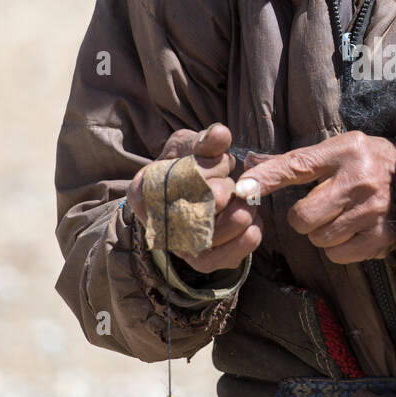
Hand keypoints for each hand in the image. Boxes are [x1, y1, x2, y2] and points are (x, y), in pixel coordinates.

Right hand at [127, 123, 260, 272]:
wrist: (187, 195)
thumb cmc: (187, 164)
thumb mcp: (189, 145)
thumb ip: (203, 140)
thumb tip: (220, 134)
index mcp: (143, 191)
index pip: (176, 185)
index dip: (205, 173)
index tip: (221, 163)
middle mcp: (158, 225)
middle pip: (199, 211)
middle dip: (225, 192)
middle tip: (235, 183)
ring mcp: (181, 248)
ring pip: (219, 234)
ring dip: (241, 213)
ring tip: (247, 200)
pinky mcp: (204, 262)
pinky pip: (232, 256)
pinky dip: (249, 235)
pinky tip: (252, 219)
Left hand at [234, 130, 395, 264]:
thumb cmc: (372, 162)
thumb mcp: (339, 149)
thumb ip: (297, 160)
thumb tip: (251, 166)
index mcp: (346, 152)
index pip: (296, 166)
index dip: (266, 179)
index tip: (242, 187)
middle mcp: (360, 181)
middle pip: (303, 217)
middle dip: (303, 218)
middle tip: (318, 208)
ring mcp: (373, 212)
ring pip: (319, 239)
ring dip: (322, 234)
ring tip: (340, 218)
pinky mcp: (382, 237)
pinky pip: (339, 255)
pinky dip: (339, 249)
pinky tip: (352, 232)